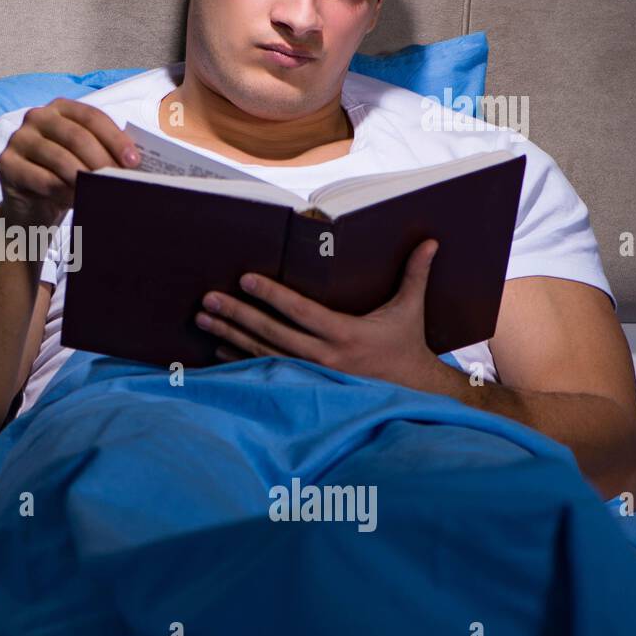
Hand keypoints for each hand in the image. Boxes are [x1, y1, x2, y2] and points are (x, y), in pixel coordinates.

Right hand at [0, 97, 140, 227]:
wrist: (31, 206)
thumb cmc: (64, 178)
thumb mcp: (85, 160)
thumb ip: (103, 153)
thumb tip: (134, 162)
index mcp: (60, 108)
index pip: (91, 117)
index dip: (115, 139)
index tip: (134, 161)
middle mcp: (37, 117)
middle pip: (76, 136)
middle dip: (102, 160)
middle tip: (119, 181)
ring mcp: (18, 139)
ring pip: (60, 158)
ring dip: (85, 178)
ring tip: (101, 192)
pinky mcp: (5, 164)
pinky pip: (41, 178)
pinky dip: (63, 191)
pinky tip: (77, 200)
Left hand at [195, 239, 442, 387]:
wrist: (412, 394)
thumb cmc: (406, 346)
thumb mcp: (410, 310)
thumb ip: (416, 274)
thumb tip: (432, 240)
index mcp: (345, 334)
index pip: (300, 311)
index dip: (271, 295)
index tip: (245, 279)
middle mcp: (324, 357)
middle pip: (271, 334)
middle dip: (237, 315)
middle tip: (208, 299)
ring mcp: (311, 375)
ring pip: (262, 354)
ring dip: (230, 335)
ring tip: (203, 319)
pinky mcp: (305, 386)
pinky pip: (265, 371)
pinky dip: (239, 359)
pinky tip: (218, 346)